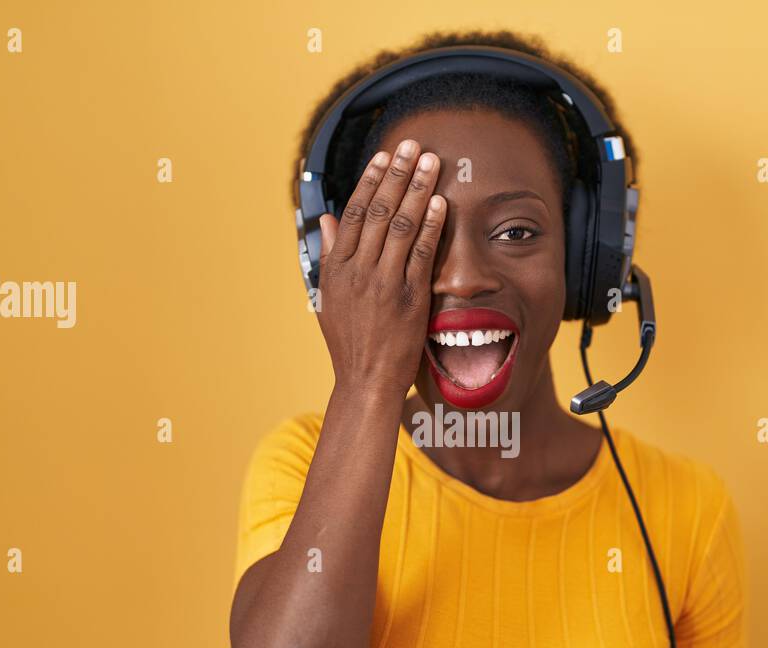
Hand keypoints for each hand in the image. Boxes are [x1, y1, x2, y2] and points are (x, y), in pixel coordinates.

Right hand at [316, 139, 444, 400]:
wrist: (365, 381)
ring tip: (432, 162)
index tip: (384, 157)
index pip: (353, 212)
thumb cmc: (349, 341)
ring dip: (418, 189)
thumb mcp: (329, 297)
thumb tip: (327, 220)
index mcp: (336, 268)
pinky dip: (431, 226)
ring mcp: (382, 284)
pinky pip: (420, 254)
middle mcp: (357, 271)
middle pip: (377, 210)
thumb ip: (329, 256)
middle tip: (413, 145)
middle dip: (397, 174)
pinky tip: (441, 203)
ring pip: (400, 225)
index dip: (370, 181)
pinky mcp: (407, 299)